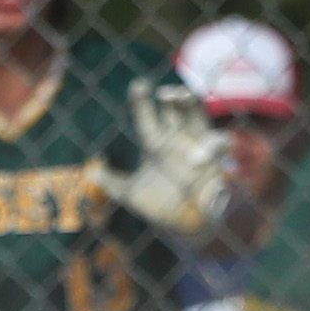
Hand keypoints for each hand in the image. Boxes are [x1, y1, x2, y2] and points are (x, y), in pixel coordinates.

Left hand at [94, 79, 224, 236]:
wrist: (186, 225)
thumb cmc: (160, 208)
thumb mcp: (132, 195)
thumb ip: (113, 183)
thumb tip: (91, 174)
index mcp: (154, 142)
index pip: (146, 113)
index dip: (142, 98)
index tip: (139, 85)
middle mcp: (175, 137)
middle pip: (174, 107)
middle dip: (172, 96)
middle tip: (165, 94)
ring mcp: (196, 144)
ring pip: (196, 113)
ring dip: (191, 103)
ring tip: (184, 97)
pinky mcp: (214, 158)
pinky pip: (218, 142)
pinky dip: (212, 144)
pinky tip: (200, 154)